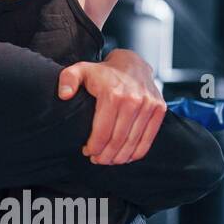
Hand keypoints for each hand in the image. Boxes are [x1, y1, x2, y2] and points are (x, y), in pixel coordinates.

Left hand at [57, 49, 165, 164]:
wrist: (132, 63)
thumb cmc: (103, 72)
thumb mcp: (81, 70)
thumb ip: (68, 80)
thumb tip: (64, 95)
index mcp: (113, 94)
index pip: (103, 131)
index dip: (94, 146)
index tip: (87, 151)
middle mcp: (133, 100)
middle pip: (118, 140)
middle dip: (106, 155)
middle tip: (97, 160)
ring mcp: (149, 105)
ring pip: (133, 142)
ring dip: (120, 157)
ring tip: (109, 160)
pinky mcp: (159, 109)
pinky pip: (149, 138)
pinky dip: (137, 152)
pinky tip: (126, 156)